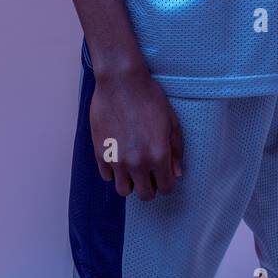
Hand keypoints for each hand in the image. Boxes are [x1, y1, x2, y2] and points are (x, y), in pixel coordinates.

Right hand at [89, 66, 183, 199]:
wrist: (121, 82)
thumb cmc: (150, 98)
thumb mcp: (171, 122)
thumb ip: (175, 150)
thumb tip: (176, 173)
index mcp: (158, 155)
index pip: (165, 188)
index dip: (166, 183)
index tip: (163, 176)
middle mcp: (138, 163)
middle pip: (145, 195)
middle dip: (149, 187)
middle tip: (148, 174)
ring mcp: (117, 159)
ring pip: (123, 190)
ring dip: (130, 182)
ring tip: (132, 167)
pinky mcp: (100, 153)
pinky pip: (107, 176)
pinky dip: (113, 171)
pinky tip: (118, 155)